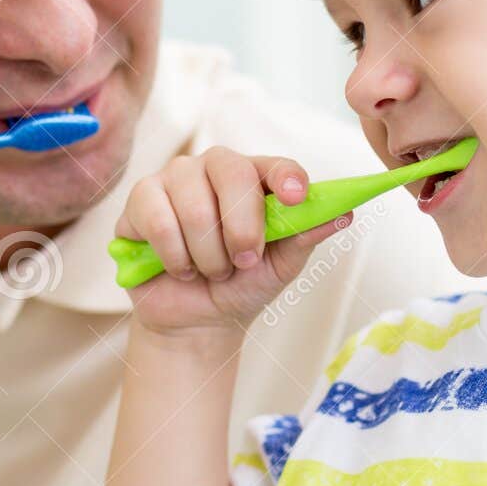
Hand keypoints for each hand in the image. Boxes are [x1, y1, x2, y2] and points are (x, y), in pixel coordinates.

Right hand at [112, 146, 349, 334]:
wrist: (196, 320)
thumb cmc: (242, 285)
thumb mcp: (280, 267)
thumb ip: (305, 236)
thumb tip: (345, 214)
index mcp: (256, 178)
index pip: (275, 164)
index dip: (286, 177)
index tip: (295, 198)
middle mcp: (216, 168)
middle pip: (232, 172)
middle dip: (242, 227)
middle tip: (243, 261)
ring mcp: (175, 178)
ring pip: (194, 203)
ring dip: (207, 253)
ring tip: (209, 270)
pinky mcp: (141, 197)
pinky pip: (159, 219)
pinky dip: (174, 255)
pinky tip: (178, 267)